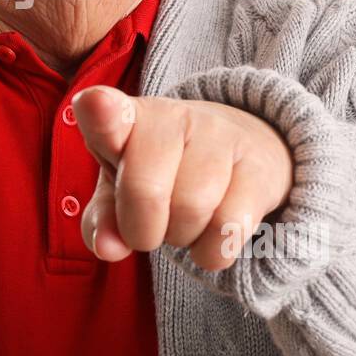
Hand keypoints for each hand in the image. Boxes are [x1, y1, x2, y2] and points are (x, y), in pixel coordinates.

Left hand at [71, 86, 293, 268]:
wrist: (243, 153)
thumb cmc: (165, 172)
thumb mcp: (122, 189)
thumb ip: (102, 219)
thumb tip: (108, 248)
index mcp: (128, 118)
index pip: (109, 113)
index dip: (101, 112)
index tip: (95, 104)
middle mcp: (174, 117)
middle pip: (144, 190)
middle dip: (140, 230)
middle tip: (147, 227)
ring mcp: (221, 136)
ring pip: (190, 210)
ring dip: (180, 237)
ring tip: (183, 221)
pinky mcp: (259, 166)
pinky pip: (228, 229)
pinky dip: (212, 250)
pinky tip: (212, 234)